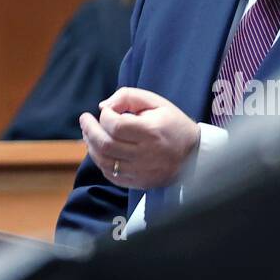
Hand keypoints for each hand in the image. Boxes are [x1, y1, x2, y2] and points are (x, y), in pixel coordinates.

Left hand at [78, 87, 200, 188]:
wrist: (194, 155)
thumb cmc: (172, 124)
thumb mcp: (155, 101)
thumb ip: (128, 96)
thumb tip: (103, 106)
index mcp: (151, 132)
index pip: (116, 126)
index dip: (105, 116)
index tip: (107, 111)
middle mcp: (145, 155)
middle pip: (106, 145)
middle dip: (89, 130)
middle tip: (85, 119)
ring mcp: (142, 172)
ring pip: (104, 162)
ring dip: (91, 146)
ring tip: (88, 133)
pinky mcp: (139, 183)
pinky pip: (112, 175)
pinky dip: (101, 162)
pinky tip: (99, 150)